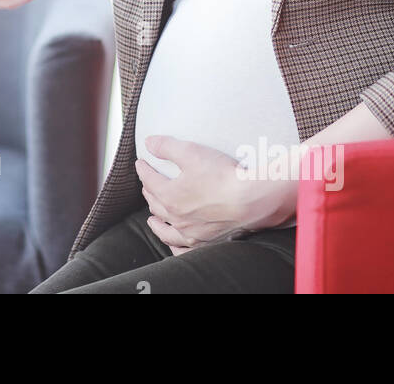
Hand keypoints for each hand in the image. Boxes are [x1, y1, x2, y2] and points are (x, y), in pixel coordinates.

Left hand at [136, 135, 296, 254]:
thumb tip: (149, 142)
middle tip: (147, 185)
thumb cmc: (223, 176)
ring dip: (156, 223)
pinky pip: (184, 250)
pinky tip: (175, 245)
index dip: (143, 170)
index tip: (141, 163)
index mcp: (170, 196)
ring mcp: (191, 232)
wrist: (252, 200)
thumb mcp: (192, 153)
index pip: (149, 181)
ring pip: (166, 231)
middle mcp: (177, 218)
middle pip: (156, 204)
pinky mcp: (207, 242)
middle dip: (149, 192)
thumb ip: (167, 147)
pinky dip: (175, 247)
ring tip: (152, 220)